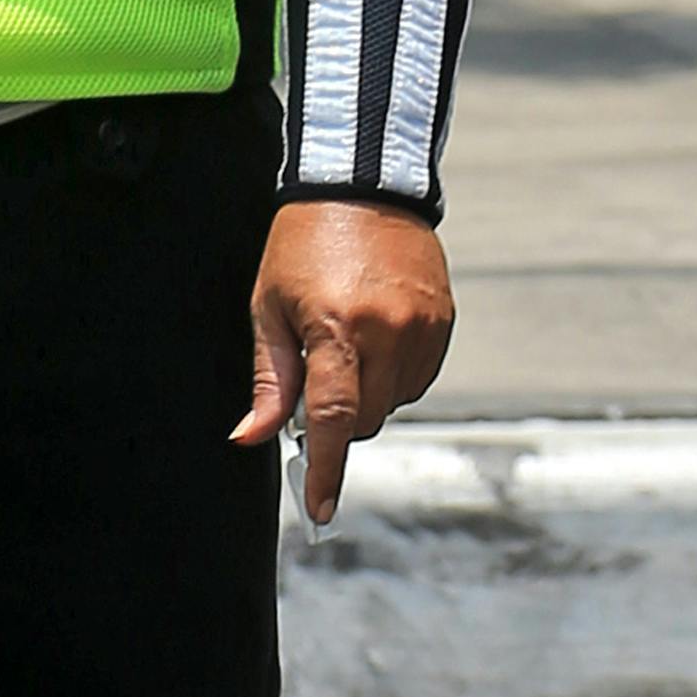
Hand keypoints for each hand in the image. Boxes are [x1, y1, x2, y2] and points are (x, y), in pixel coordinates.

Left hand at [234, 200, 452, 527]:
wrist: (361, 185)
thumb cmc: (303, 244)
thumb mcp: (269, 307)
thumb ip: (270, 379)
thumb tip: (253, 437)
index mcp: (337, 328)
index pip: (334, 418)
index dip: (326, 470)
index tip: (320, 511)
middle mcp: (388, 332)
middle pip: (364, 418)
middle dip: (337, 417)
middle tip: (315, 374)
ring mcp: (422, 327)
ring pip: (394, 402)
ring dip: (368, 394)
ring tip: (347, 341)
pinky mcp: (443, 321)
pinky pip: (418, 378)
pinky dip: (394, 376)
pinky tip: (375, 336)